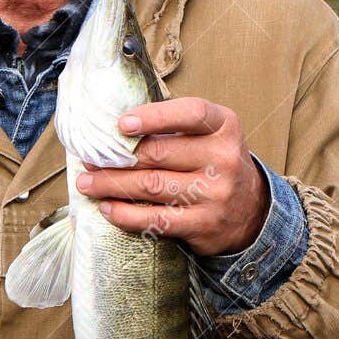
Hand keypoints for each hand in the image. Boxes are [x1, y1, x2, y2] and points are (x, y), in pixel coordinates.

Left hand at [75, 97, 269, 256]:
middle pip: (160, 153)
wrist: (251, 210)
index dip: (153, 117)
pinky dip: (125, 214)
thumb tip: (114, 129)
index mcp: (224, 126)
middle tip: (89, 158)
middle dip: (117, 156)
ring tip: (87, 183)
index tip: (121, 124)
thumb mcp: (208, 135)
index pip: (190, 113)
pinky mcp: (203, 224)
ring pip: (152, 186)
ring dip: (112, 184)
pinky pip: (156, 219)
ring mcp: (215, 194)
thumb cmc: (215, 163)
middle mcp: (224, 159)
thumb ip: (173, 127)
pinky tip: (107, 207)